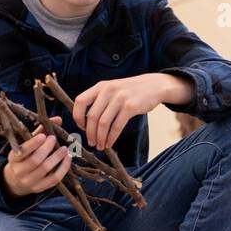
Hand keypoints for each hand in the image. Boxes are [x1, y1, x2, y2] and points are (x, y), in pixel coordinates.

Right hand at [1, 117, 68, 197]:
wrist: (17, 180)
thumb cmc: (25, 156)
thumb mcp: (26, 144)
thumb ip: (40, 131)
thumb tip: (58, 119)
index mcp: (14, 158)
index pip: (23, 151)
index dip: (34, 144)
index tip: (44, 136)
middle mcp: (20, 171)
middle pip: (35, 160)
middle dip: (47, 148)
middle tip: (54, 139)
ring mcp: (30, 181)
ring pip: (46, 169)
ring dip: (57, 157)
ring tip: (64, 149)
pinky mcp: (40, 188)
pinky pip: (54, 179)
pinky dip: (63, 168)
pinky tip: (68, 159)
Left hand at [73, 73, 189, 149]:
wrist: (153, 85)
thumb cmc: (131, 91)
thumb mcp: (112, 89)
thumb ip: (99, 100)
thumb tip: (86, 121)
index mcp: (100, 86)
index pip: (80, 101)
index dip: (77, 116)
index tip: (81, 127)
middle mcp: (108, 91)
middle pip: (92, 116)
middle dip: (90, 133)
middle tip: (91, 142)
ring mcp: (120, 98)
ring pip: (103, 123)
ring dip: (100, 137)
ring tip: (100, 145)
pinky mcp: (131, 107)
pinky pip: (117, 126)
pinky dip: (112, 137)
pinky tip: (110, 143)